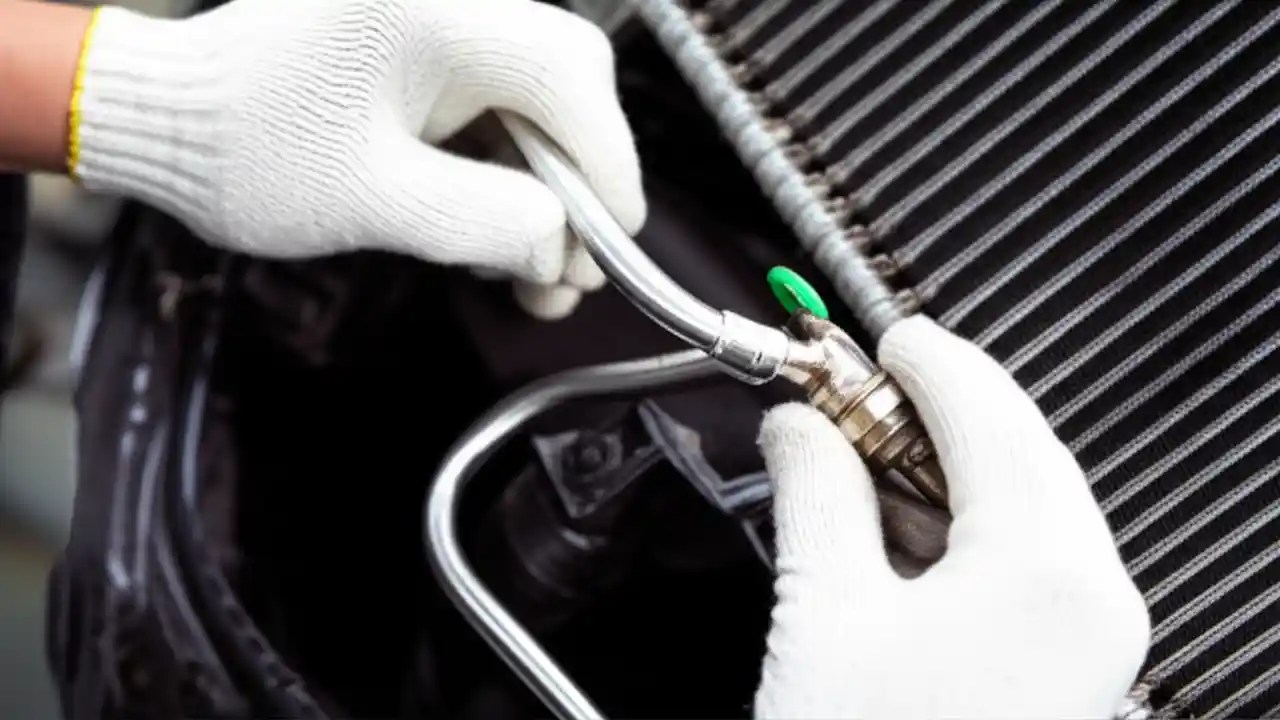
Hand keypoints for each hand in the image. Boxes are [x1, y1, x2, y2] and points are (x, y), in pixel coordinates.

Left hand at [73, 0, 643, 318]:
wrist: (168, 123)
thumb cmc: (242, 150)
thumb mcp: (372, 200)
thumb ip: (484, 221)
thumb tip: (562, 246)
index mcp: (428, 11)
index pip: (566, 73)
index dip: (608, 162)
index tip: (615, 238)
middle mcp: (444, 3)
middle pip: (567, 85)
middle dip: (580, 183)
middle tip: (572, 267)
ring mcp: (436, 27)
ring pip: (539, 107)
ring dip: (547, 193)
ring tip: (535, 277)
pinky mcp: (426, 57)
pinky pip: (497, 114)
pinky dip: (509, 179)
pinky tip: (500, 240)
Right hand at [754, 315, 1150, 718]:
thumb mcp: (822, 612)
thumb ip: (813, 491)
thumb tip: (800, 427)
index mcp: (1046, 567)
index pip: (988, 408)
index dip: (921, 357)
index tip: (873, 336)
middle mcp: (1090, 595)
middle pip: (1014, 449)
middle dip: (924, 410)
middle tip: (844, 396)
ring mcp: (1086, 636)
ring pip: (1016, 503)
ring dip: (933, 469)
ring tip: (848, 458)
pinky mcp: (1059, 666)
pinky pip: (1015, 559)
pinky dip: (950, 527)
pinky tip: (883, 526)